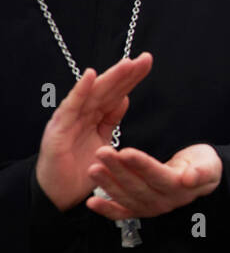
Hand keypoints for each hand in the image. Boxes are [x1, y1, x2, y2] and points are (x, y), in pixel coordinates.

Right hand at [35, 53, 153, 210]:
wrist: (59, 194)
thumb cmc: (80, 169)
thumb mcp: (104, 143)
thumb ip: (111, 121)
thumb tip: (124, 99)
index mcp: (94, 117)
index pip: (116, 93)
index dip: (131, 79)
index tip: (147, 63)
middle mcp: (82, 114)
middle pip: (107, 90)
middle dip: (126, 74)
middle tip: (145, 58)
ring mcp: (69, 120)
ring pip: (93, 94)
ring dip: (110, 78)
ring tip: (127, 64)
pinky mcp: (59, 130)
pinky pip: (71, 107)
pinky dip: (81, 91)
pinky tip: (91, 76)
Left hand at [86, 143, 222, 219]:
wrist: (200, 177)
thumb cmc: (202, 165)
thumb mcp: (209, 164)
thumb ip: (202, 171)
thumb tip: (189, 179)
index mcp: (179, 188)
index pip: (158, 176)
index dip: (141, 165)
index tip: (126, 151)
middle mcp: (164, 202)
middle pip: (138, 186)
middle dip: (118, 170)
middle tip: (102, 153)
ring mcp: (150, 208)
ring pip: (126, 198)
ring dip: (108, 185)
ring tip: (94, 169)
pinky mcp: (140, 210)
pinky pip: (122, 213)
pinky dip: (106, 210)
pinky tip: (91, 203)